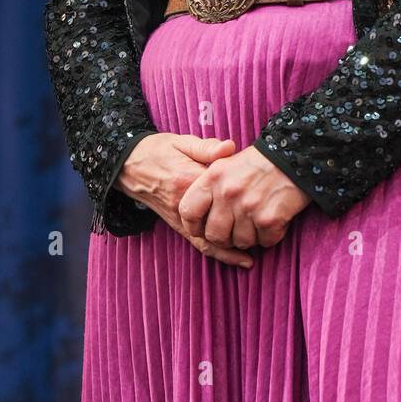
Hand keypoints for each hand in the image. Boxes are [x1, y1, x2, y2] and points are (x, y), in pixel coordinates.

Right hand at [114, 132, 255, 267]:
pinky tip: (241, 260)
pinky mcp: (178, 227)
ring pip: (213, 240)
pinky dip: (222, 255)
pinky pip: (201, 245)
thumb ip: (207, 147)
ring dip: (237, 246)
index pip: (224, 190)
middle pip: (223, 219)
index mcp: (189, 180)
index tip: (265, 185)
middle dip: (246, 222)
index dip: (245, 189)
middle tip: (271, 219)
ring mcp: (181, 219)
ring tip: (262, 246)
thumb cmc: (158, 150)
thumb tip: (230, 147)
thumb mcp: (182, 142)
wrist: (129, 166)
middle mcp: (185, 204)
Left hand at [177, 144, 311, 250]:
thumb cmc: (259, 162)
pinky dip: (270, 236)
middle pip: (214, 235)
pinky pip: (264, 242)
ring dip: (251, 237)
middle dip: (225, 238)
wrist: (294, 156)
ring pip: (240, 242)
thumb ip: (208, 186)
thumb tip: (194, 216)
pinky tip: (274, 220)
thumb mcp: (226, 163)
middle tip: (237, 229)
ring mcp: (248, 207)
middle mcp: (227, 193)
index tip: (202, 229)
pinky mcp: (269, 219)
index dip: (193, 226)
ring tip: (258, 219)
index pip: (188, 211)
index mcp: (212, 177)